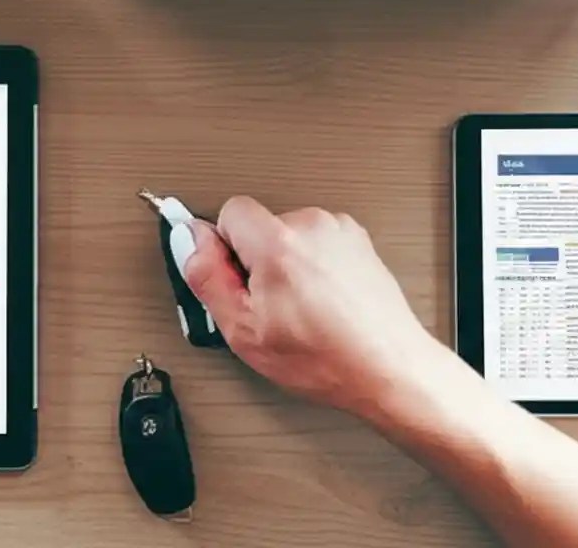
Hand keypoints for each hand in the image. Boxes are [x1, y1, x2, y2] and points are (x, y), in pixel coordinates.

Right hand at [169, 196, 435, 415]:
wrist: (388, 367)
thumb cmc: (327, 358)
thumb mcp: (245, 331)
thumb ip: (208, 278)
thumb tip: (189, 242)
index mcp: (279, 243)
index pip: (229, 211)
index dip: (222, 246)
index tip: (232, 277)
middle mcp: (313, 226)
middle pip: (260, 225)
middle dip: (255, 260)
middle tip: (268, 307)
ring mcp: (340, 232)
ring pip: (289, 236)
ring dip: (286, 265)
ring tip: (301, 310)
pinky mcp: (359, 243)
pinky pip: (317, 244)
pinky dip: (313, 267)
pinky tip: (321, 303)